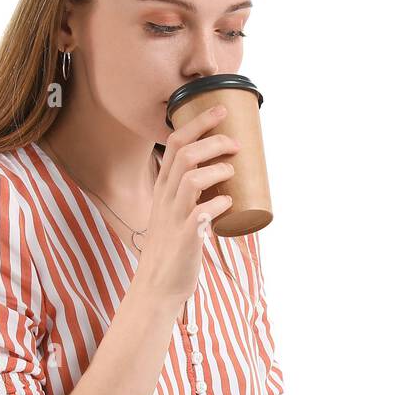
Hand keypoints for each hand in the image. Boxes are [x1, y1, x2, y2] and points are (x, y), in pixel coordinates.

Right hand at [135, 103, 240, 302]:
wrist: (159, 285)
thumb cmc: (173, 247)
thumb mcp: (175, 212)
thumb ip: (192, 194)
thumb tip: (225, 180)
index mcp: (163, 186)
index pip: (174, 142)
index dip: (198, 122)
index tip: (221, 109)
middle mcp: (165, 197)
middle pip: (185, 153)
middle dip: (214, 141)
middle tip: (236, 144)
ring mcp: (174, 216)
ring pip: (192, 177)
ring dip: (217, 169)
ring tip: (232, 171)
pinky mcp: (188, 236)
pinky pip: (203, 212)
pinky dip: (220, 204)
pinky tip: (229, 203)